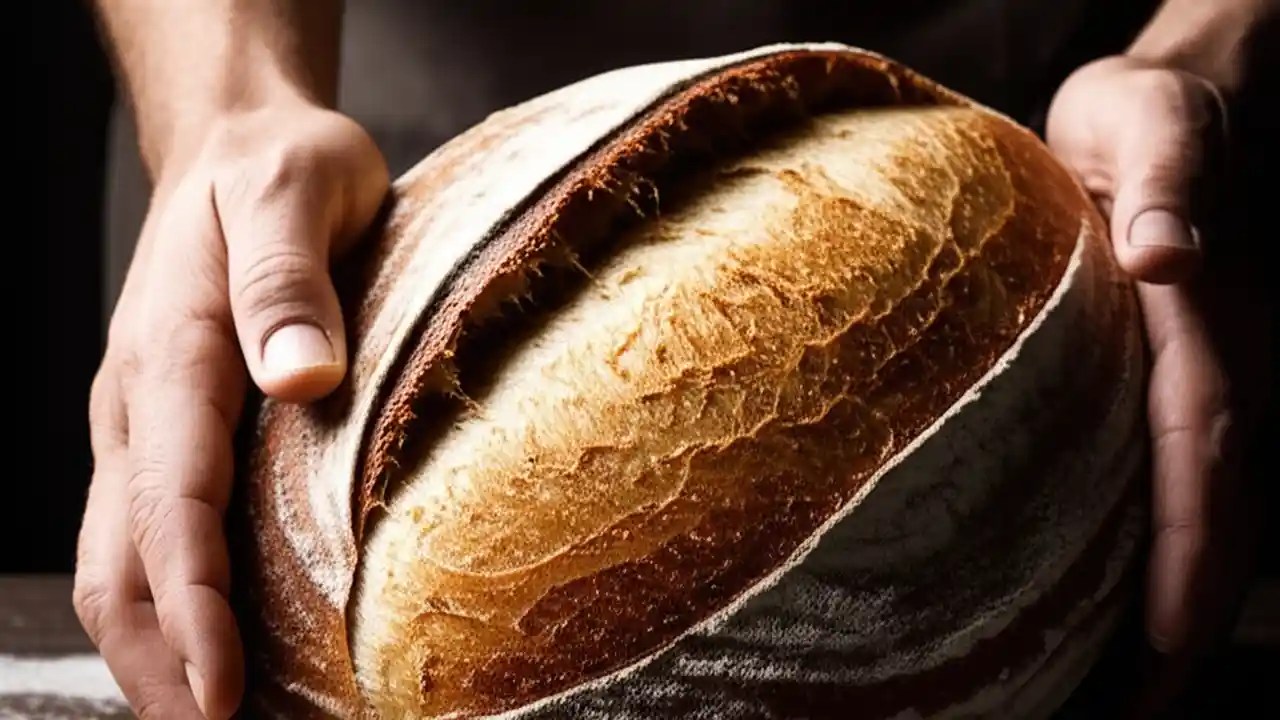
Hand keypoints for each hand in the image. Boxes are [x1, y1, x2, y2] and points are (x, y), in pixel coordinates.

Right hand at [74, 101, 388, 718]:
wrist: (241, 143)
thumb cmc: (282, 168)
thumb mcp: (296, 193)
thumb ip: (289, 283)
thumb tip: (303, 379)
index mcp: (169, 355)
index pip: (169, 503)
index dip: (192, 605)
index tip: (223, 695)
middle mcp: (139, 402)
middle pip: (121, 558)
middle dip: (162, 661)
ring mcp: (145, 420)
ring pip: (119, 558)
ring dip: (156, 648)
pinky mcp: (168, 426)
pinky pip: (149, 531)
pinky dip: (171, 602)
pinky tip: (220, 642)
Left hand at [1048, 56, 1261, 710]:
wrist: (1184, 101)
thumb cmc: (1158, 112)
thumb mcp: (1158, 121)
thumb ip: (1166, 179)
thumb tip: (1163, 252)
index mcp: (1216, 324)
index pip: (1208, 454)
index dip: (1193, 550)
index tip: (1165, 641)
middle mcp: (1225, 367)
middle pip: (1221, 510)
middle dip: (1187, 615)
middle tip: (1137, 710)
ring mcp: (1208, 379)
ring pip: (1208, 508)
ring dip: (1177, 602)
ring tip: (1128, 692)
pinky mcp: (1173, 378)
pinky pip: (1180, 476)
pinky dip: (1162, 546)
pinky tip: (1118, 597)